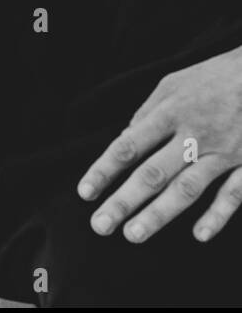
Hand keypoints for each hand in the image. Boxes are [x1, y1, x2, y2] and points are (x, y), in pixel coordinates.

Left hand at [78, 45, 241, 243]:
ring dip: (159, 214)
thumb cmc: (213, 78)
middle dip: (124, 201)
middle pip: (153, 173)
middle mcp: (193, 134)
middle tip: (100, 225)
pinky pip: (234, 192)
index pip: (128, 146)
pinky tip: (200, 234)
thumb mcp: (173, 84)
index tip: (85, 193)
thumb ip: (147, 113)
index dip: (104, 170)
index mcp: (169, 112)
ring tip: (134, 234)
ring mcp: (224, 150)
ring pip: (187, 188)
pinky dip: (218, 215)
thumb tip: (124, 139)